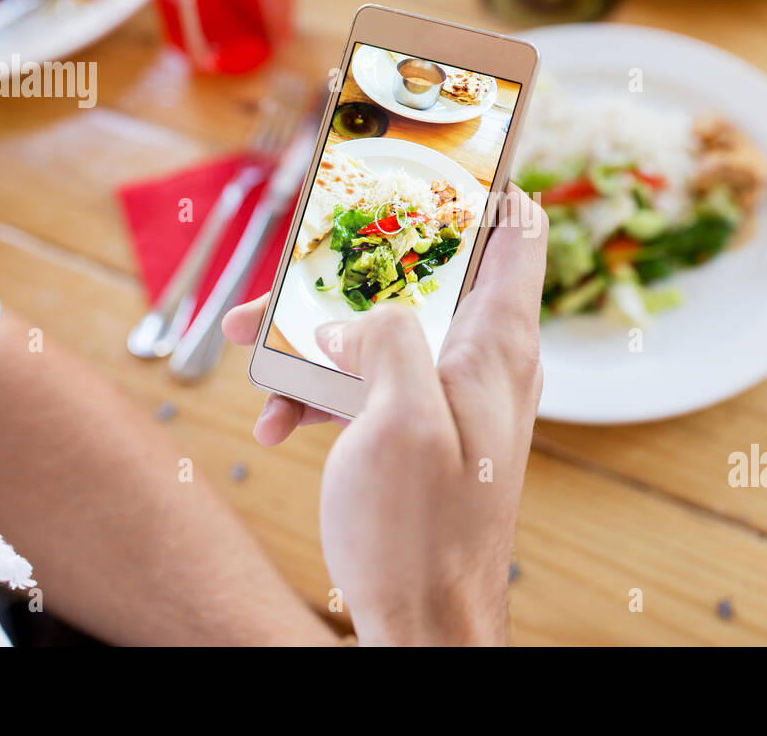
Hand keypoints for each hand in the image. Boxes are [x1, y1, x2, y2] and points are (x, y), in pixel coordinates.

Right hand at [223, 186, 547, 644]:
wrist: (424, 627)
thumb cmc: (423, 533)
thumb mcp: (398, 419)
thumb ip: (383, 339)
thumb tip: (356, 316)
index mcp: (496, 342)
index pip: (516, 227)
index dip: (484, 176)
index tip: (439, 141)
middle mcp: (482, 360)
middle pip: (424, 273)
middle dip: (351, 266)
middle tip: (293, 261)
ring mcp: (451, 395)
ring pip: (384, 329)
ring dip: (316, 334)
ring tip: (250, 346)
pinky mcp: (422, 430)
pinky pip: (372, 386)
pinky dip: (324, 391)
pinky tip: (278, 420)